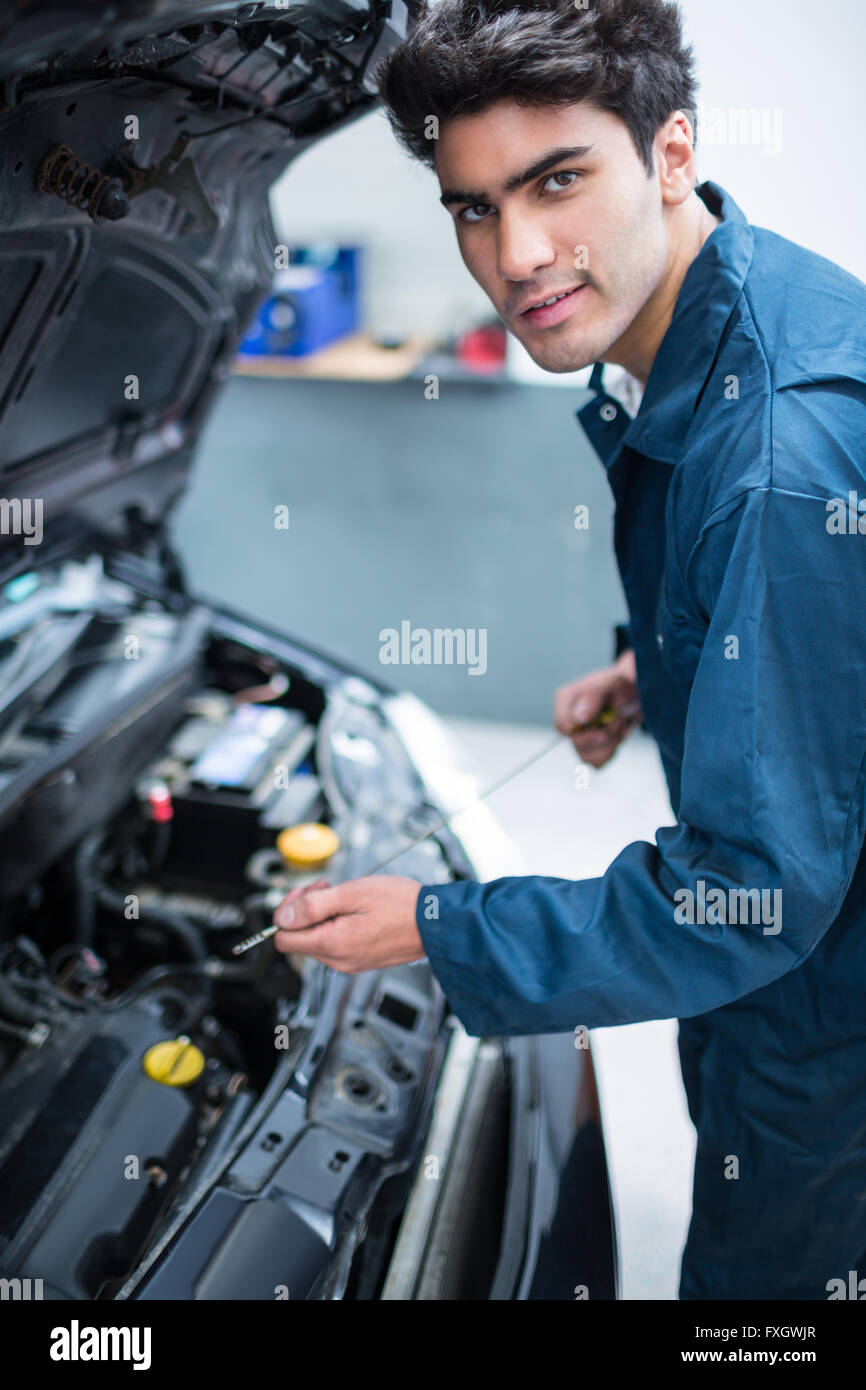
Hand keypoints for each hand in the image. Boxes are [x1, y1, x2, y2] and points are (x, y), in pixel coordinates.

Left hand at [271, 875, 423, 972]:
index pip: (283, 939)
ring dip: (322, 915)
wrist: (435, 921)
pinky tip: (353, 910)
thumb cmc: (401, 904)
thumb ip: (313, 905)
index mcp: (333, 945)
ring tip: (343, 897)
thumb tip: (284, 917)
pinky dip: (336, 925)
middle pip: (299, 938)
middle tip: (326, 889)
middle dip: (306, 910)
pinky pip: (334, 944)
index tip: (304, 894)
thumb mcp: (352, 893)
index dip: (287, 912)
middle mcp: (338, 961)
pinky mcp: (360, 960)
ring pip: (316, 940)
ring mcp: (350, 963)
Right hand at [554, 649, 642, 767]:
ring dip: (610, 744)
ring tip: (619, 724)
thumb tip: (580, 719)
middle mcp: (569, 719)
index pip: (563, 726)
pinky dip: (612, 751)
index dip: (585, 731)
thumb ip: (593, 697)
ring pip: (587, 757)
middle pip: (577, 744)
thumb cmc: (622, 685)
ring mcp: (579, 735)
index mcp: (566, 701)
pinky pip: (597, 763)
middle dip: (605, 735)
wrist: (638, 695)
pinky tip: (617, 735)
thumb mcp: (612, 684)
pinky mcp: (590, 748)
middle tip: (618, 717)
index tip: (604, 722)